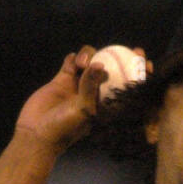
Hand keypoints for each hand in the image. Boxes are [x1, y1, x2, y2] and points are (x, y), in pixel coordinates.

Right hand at [15, 46, 148, 154]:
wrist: (36, 133)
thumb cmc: (64, 129)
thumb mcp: (83, 110)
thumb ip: (91, 87)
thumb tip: (100, 65)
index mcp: (105, 105)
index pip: (127, 88)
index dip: (139, 76)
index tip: (146, 64)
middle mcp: (94, 93)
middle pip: (114, 70)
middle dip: (124, 58)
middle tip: (132, 50)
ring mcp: (78, 85)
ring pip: (92, 61)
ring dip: (90, 56)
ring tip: (83, 62)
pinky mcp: (63, 79)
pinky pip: (71, 62)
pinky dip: (73, 58)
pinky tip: (73, 63)